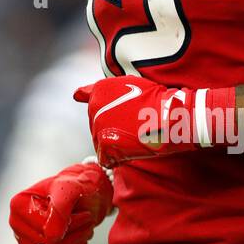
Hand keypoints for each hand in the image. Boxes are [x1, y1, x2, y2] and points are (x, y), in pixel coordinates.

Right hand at [9, 161, 112, 243]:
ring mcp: (23, 240)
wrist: (80, 195)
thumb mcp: (70, 189)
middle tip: (89, 223)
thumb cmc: (74, 187)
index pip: (45, 231)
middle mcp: (16, 223)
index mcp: (18, 205)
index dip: (71, 226)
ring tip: (86, 230)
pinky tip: (77, 241)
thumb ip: (60, 210)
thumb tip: (51, 237)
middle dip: (75, 236)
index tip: (86, 215)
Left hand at [73, 76, 236, 166]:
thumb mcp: (127, 84)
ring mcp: (98, 127)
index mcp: (99, 91)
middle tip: (135, 125)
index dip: (111, 113)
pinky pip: (105, 158)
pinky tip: (129, 150)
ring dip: (115, 142)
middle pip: (97, 125)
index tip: (125, 115)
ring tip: (135, 135)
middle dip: (113, 128)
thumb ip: (97, 90)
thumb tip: (75, 94)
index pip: (94, 106)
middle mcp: (94, 107)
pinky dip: (116, 158)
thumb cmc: (155, 100)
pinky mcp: (105, 145)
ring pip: (100, 142)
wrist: (169, 116)